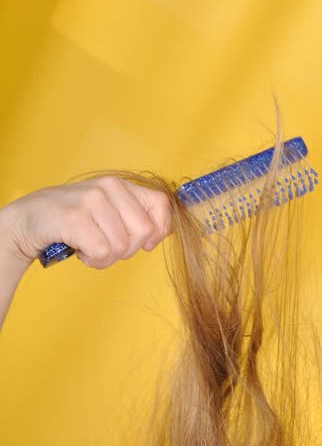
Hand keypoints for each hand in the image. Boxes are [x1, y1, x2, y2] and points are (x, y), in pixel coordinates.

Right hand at [2, 176, 172, 269]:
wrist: (29, 220)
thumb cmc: (74, 220)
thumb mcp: (108, 211)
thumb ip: (136, 216)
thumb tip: (169, 230)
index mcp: (120, 185)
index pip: (161, 204)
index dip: (160, 230)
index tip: (146, 244)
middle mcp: (108, 187)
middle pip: (144, 232)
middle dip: (127, 249)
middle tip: (105, 245)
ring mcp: (92, 200)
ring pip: (122, 247)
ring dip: (105, 257)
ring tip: (88, 246)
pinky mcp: (76, 218)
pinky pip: (102, 253)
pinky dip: (92, 261)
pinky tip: (79, 250)